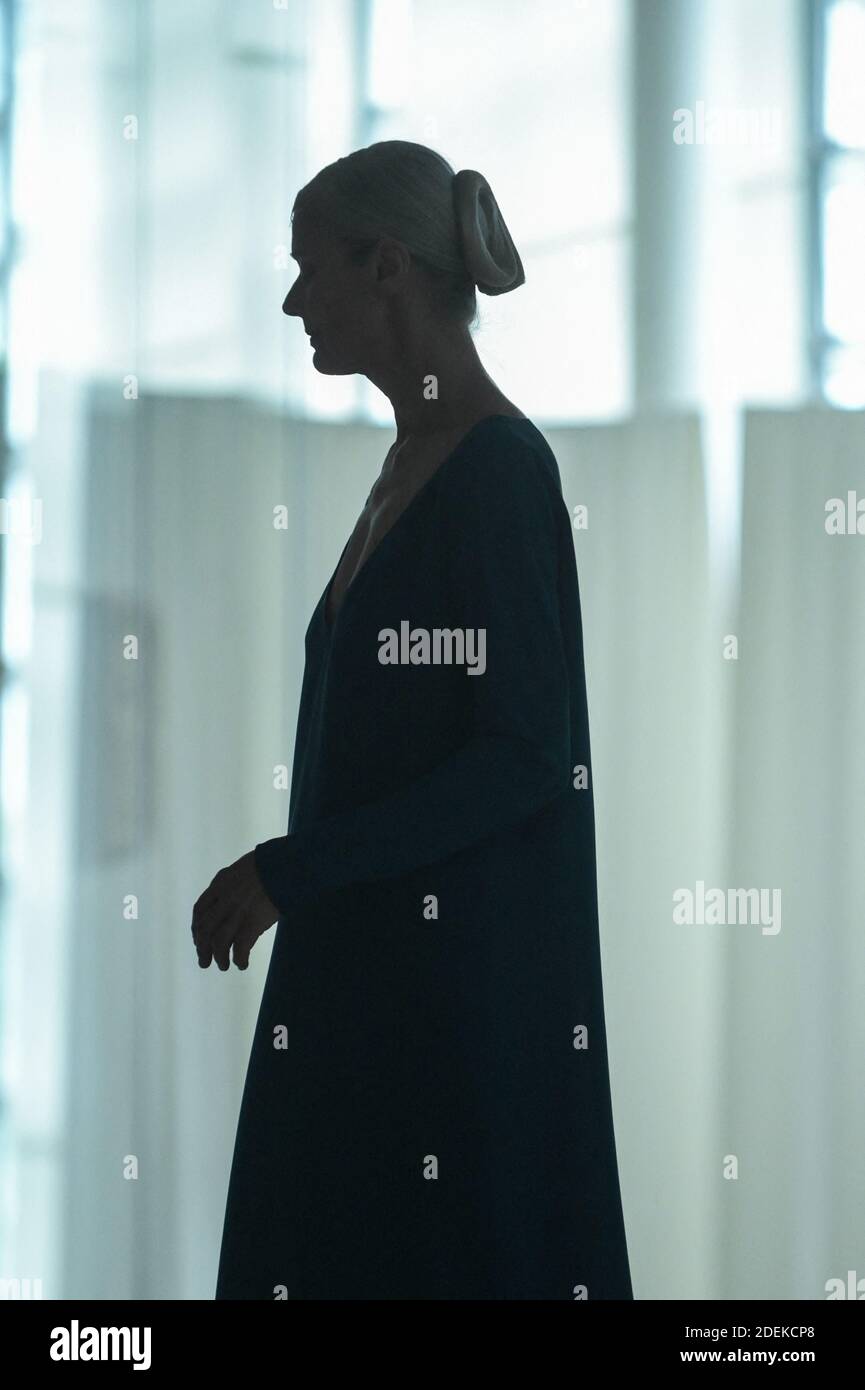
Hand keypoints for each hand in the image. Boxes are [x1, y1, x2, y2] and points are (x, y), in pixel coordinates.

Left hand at [191, 850, 280, 970]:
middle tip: (204, 962)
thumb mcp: (240, 869)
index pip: (199, 910)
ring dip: (219, 958)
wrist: (285, 865)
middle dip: (202, 949)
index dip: (196, 928)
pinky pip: (240, 948)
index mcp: (219, 885)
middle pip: (205, 930)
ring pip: (219, 942)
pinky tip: (242, 964)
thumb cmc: (268, 866)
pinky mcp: (252, 923)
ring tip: (223, 966)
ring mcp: (237, 912)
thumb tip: (224, 899)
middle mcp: (224, 900)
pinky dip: (239, 959)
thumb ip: (229, 884)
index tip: (198, 940)